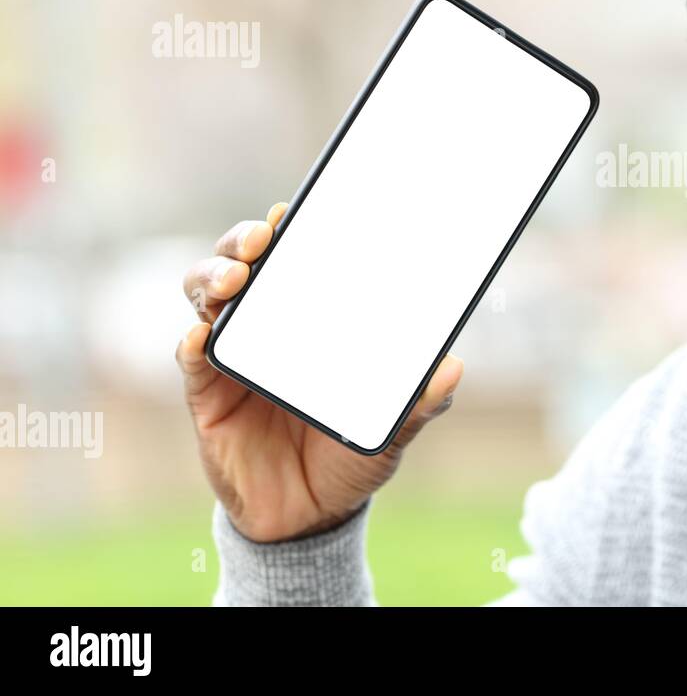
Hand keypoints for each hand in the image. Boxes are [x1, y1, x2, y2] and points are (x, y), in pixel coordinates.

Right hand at [175, 202, 461, 541]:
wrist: (311, 516)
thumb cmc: (350, 455)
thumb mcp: (391, 427)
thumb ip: (419, 401)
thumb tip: (451, 368)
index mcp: (309, 320)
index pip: (292, 261)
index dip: (286, 231)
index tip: (290, 211)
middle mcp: (266, 327)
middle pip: (239, 264)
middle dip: (242, 242)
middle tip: (262, 239)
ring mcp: (233, 359)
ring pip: (205, 299)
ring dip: (213, 278)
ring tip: (235, 280)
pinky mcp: (207, 396)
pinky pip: (193, 361)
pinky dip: (195, 342)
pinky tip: (205, 334)